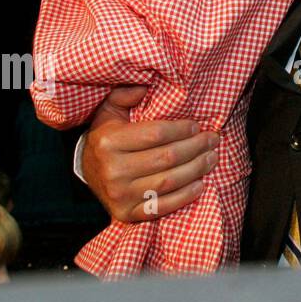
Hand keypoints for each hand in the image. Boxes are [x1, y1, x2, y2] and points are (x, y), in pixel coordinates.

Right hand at [81, 85, 217, 223]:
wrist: (87, 172)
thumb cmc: (108, 137)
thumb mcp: (110, 111)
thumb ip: (125, 94)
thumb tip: (145, 87)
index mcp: (108, 142)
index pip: (156, 134)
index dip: (182, 129)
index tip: (197, 125)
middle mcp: (112, 171)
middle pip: (167, 158)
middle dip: (196, 147)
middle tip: (213, 139)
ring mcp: (119, 196)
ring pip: (168, 182)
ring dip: (197, 169)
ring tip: (212, 157)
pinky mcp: (126, 214)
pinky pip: (162, 207)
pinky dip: (185, 196)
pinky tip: (200, 184)